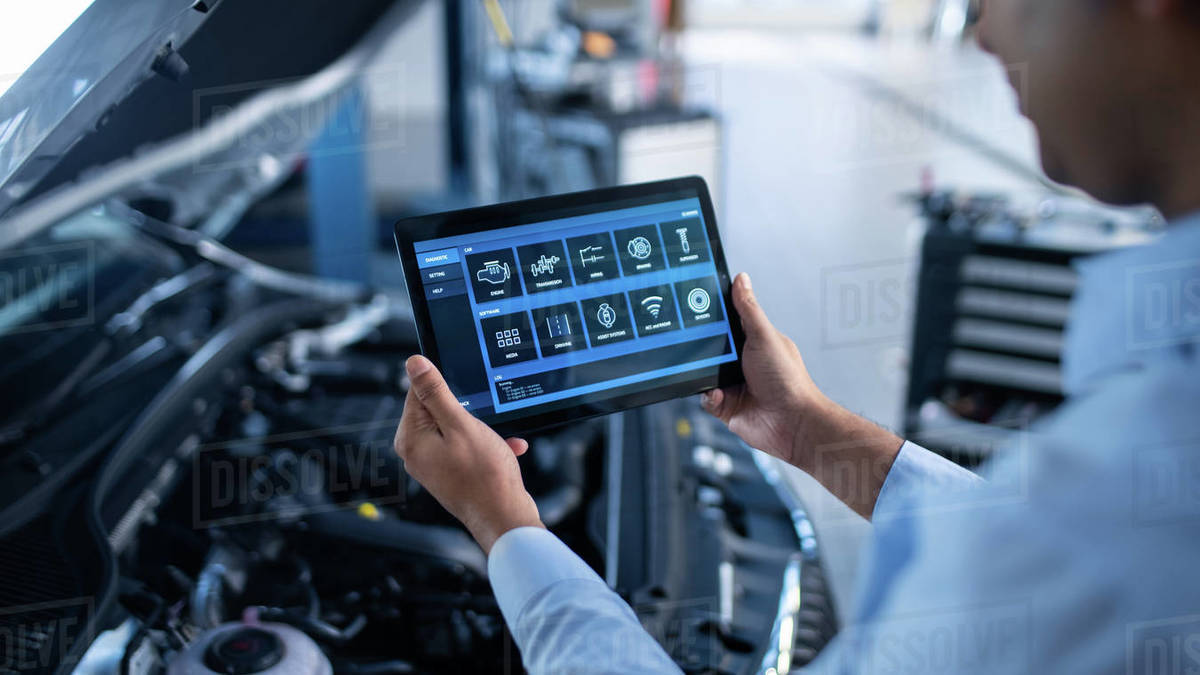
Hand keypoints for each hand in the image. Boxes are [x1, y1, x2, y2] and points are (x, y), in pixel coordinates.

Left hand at [393, 355, 542, 553]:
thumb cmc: (484, 475)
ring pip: (455, 428)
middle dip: (465, 410)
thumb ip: (435, 392)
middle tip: (483, 419)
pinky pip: (464, 447)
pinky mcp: (448, 473)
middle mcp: (415, 452)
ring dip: (479, 428)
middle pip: (436, 410)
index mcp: (411, 438)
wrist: (503, 517)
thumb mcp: (461, 424)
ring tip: (496, 440)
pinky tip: (506, 448)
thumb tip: (414, 364)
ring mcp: (432, 465)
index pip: (417, 392)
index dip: (444, 387)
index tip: (465, 392)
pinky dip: (484, 444)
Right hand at [701, 273, 828, 468]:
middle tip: (693, 342)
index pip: (728, 322)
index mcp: (754, 342)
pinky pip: (704, 397)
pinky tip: (719, 394)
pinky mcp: (726, 406)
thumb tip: (741, 279)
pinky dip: (708, 396)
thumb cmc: (787, 379)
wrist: (791, 423)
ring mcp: (734, 384)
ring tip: (709, 372)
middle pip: (711, 347)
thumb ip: (748, 309)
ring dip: (702, 373)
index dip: (713, 315)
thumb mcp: (764, 336)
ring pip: (703, 372)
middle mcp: (743, 362)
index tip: (695, 305)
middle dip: (701, 347)